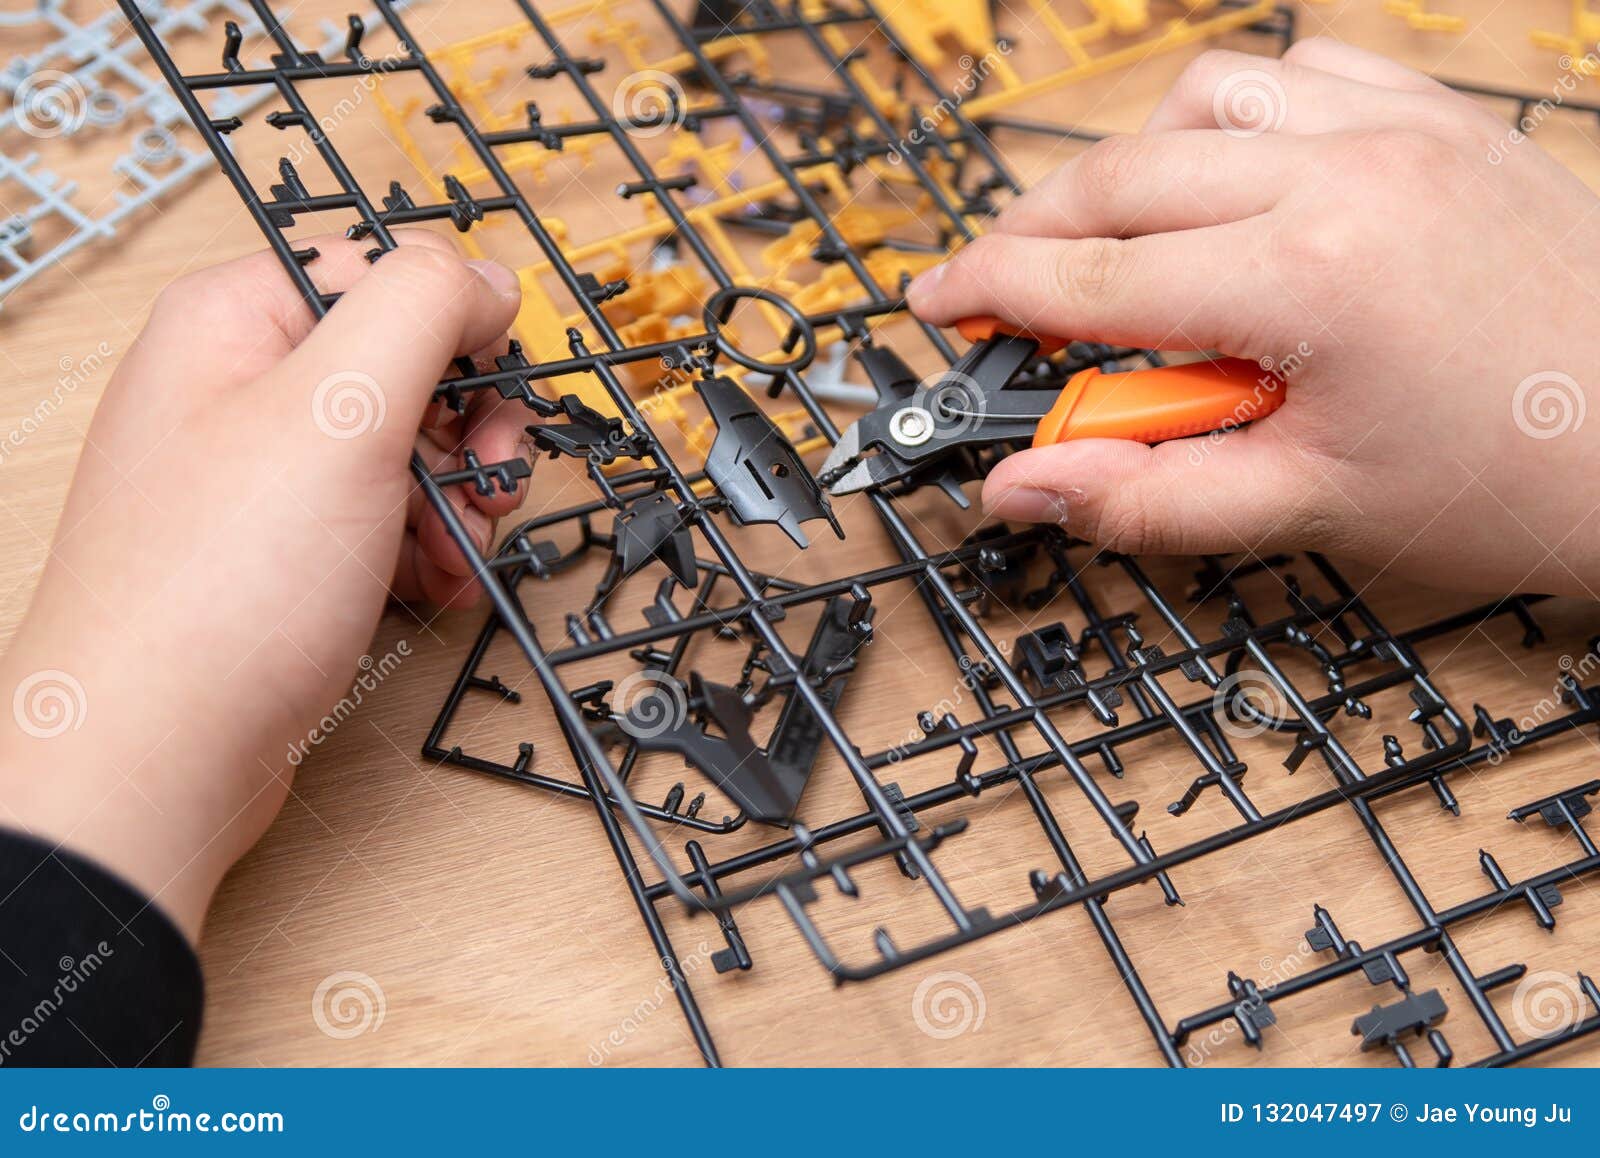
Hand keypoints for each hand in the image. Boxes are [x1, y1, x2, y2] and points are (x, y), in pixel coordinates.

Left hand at [0, 232, 523, 939]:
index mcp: (234, 324)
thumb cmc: (217, 591)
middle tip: (488, 483)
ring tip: (457, 556)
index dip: (459, 327)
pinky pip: (381, 523)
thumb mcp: (341, 411)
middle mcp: (239, 392)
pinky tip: (434, 590)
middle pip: (404, 366)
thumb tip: (483, 275)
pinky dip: (427, 553)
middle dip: (467, 429)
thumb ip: (423, 310)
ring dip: (457, 501)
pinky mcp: (281, 555)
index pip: (381, 271)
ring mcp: (259, 479)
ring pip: (404, 452)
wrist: (152, 757)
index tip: (497, 395)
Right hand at [907, 39, 1599, 596]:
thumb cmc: (1517, 481)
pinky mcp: (1442, 117)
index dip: (991, 291)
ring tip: (1124, 244)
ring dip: (1135, 166)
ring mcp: (1401, 128)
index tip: (940, 306)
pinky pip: (1303, 72)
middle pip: (1122, 173)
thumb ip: (1143, 495)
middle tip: (1006, 294)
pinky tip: (1235, 185)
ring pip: (1204, 99)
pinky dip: (1238, 119)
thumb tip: (1022, 486)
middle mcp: (1348, 172)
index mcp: (1308, 277)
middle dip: (1036, 231)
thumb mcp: (1309, 509)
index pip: (1090, 274)